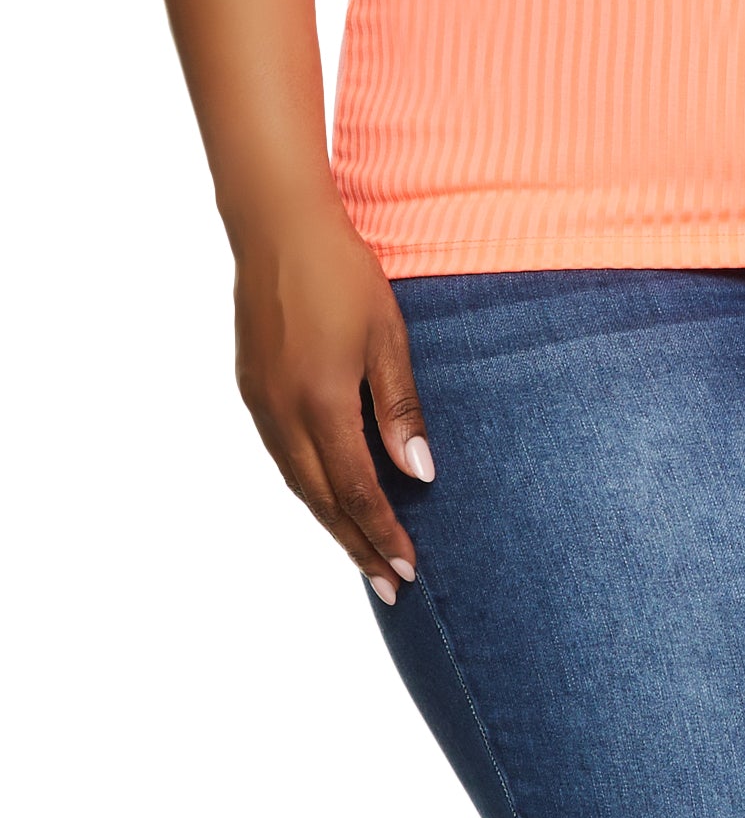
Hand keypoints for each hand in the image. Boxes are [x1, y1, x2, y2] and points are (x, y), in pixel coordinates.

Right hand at [233, 204, 434, 604]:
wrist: (278, 230)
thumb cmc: (343, 275)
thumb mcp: (387, 337)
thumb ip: (400, 410)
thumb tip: (419, 476)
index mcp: (321, 405)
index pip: (357, 492)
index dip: (384, 534)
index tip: (410, 569)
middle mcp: (282, 416)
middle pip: (323, 502)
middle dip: (358, 547)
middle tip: (390, 587)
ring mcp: (260, 405)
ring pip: (298, 484)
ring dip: (331, 523)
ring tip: (363, 554)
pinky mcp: (251, 390)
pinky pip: (282, 457)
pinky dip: (309, 487)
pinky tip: (328, 496)